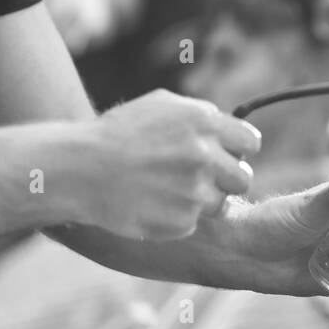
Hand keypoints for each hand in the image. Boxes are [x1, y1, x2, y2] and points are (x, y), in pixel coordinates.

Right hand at [81, 90, 260, 239]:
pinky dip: (176, 217)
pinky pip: (193, 223)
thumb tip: (229, 126)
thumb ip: (202, 115)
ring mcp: (194, 192)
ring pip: (221, 204)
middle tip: (202, 179)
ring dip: (202, 200)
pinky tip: (152, 204)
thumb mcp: (161, 106)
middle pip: (243, 179)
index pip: (250, 143)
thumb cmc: (117, 133)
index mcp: (204, 124)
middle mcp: (205, 157)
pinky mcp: (181, 222)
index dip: (238, 151)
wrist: (78, 169)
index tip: (227, 155)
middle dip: (226, 180)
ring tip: (168, 190)